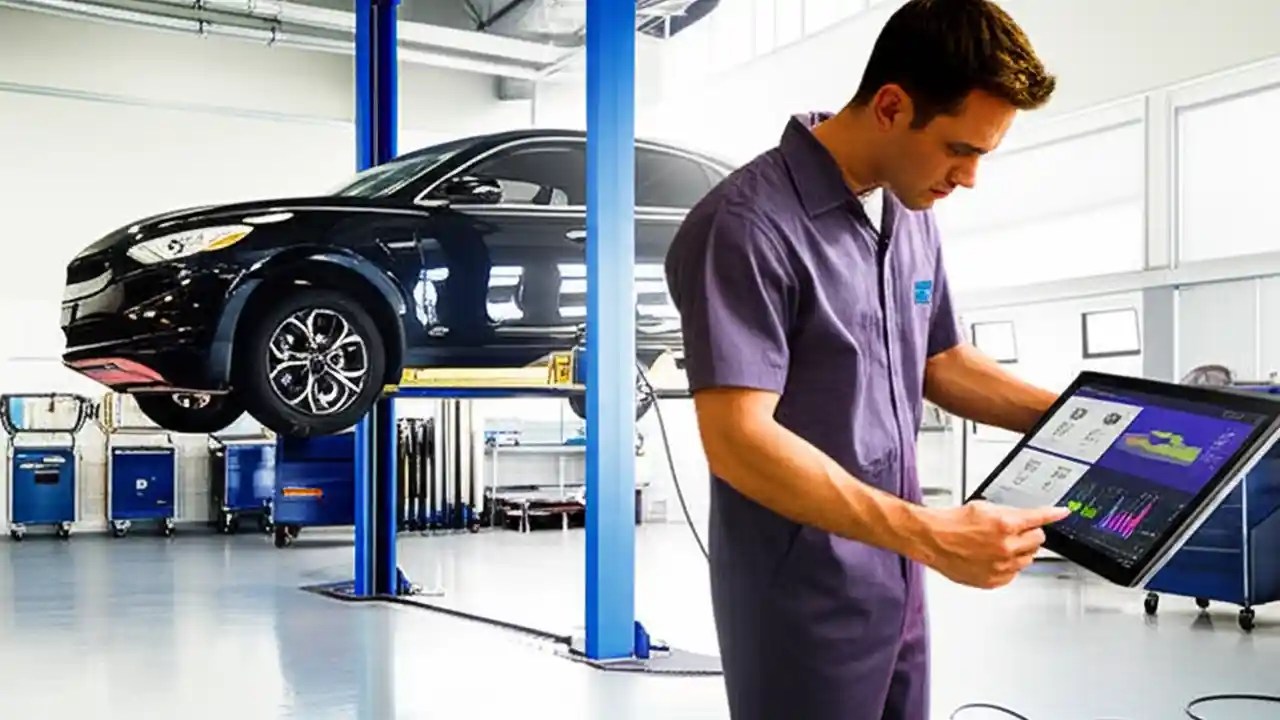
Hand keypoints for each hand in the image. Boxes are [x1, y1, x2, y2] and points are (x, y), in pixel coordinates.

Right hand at [915, 501, 1070, 588]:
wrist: (932, 539)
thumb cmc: (951, 523)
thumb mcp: (983, 507)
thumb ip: (1008, 513)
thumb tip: (1024, 518)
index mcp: (1004, 525)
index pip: (1039, 518)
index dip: (1054, 514)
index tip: (1062, 513)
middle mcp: (1005, 547)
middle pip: (1037, 540)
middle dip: (1030, 533)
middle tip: (1017, 530)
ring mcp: (1000, 566)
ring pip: (1028, 559)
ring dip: (1020, 550)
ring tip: (1000, 544)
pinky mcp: (993, 580)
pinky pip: (1013, 573)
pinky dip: (1009, 565)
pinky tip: (993, 557)